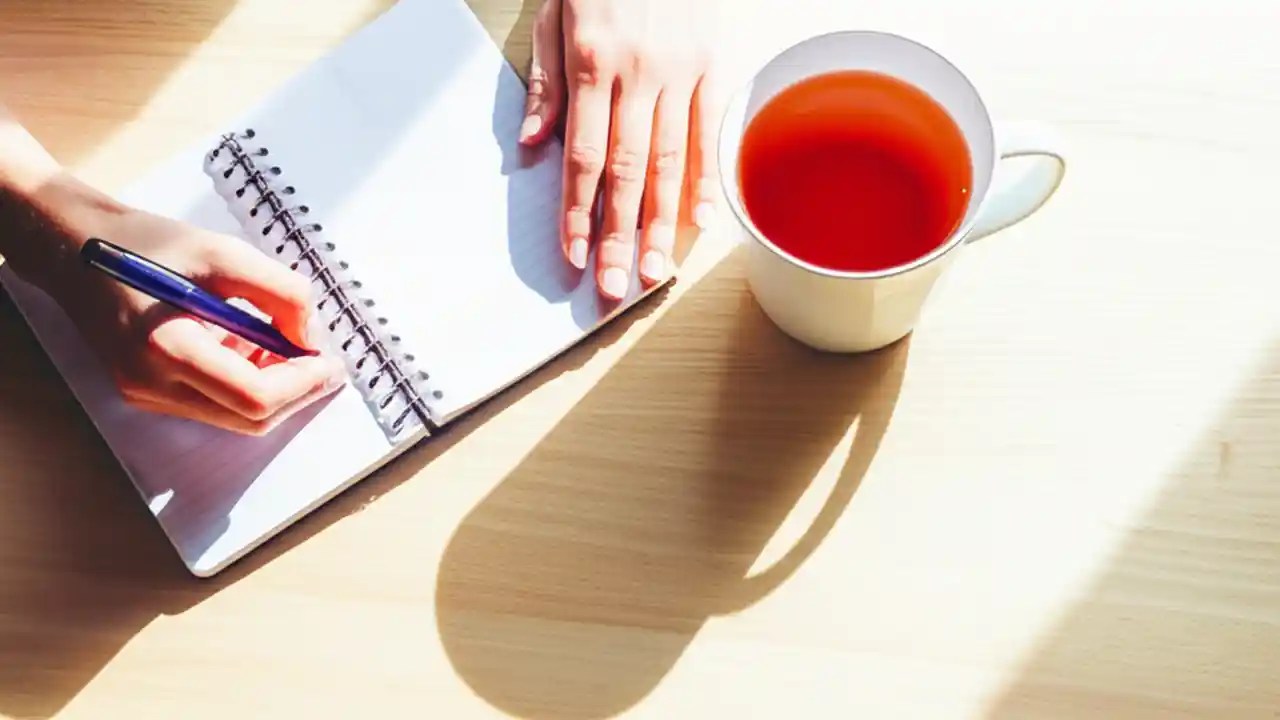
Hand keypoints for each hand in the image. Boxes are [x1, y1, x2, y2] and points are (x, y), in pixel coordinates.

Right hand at [45, 201, 346, 436]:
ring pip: (234, 416)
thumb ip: (278, 292)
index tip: (331, 360)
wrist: (74, 248)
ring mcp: (146, 395)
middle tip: (323, 359)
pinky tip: (252, 346)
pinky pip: (212, 403)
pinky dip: (245, 383)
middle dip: (296, 391)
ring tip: (286, 345)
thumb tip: (310, 336)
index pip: (254, 397)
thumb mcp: (223, 252)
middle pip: (250, 418)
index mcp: (166, 350)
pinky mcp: (146, 392)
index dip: (303, 384)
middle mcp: (152, 385)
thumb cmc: (147, 244)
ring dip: (273, 388)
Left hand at [519, 0, 724, 299]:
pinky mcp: (712, 64)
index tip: (572, 255)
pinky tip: (702, 220)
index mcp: (593, 62)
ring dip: (662, 222)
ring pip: (670, 160)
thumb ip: (546, 83)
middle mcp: (639, 74)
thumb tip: (534, 145)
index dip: (577, 210)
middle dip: (619, 235)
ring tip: (656, 270)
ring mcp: (681, 71)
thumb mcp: (553, 14)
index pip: (583, 155)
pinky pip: (709, 130)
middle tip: (615, 287)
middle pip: (626, 171)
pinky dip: (705, 176)